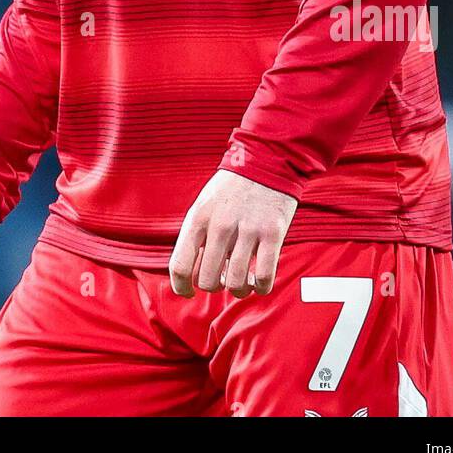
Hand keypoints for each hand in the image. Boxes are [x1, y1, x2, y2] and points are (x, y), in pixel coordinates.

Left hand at [169, 171, 297, 298]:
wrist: (266, 160)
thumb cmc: (231, 188)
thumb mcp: (204, 205)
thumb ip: (196, 236)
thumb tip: (190, 274)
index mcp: (198, 218)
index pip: (179, 265)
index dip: (181, 287)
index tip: (188, 292)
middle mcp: (220, 225)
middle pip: (207, 280)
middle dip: (213, 286)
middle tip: (221, 278)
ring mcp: (247, 230)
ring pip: (235, 284)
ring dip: (238, 290)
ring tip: (241, 282)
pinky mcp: (273, 233)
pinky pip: (264, 277)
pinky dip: (260, 287)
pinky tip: (258, 280)